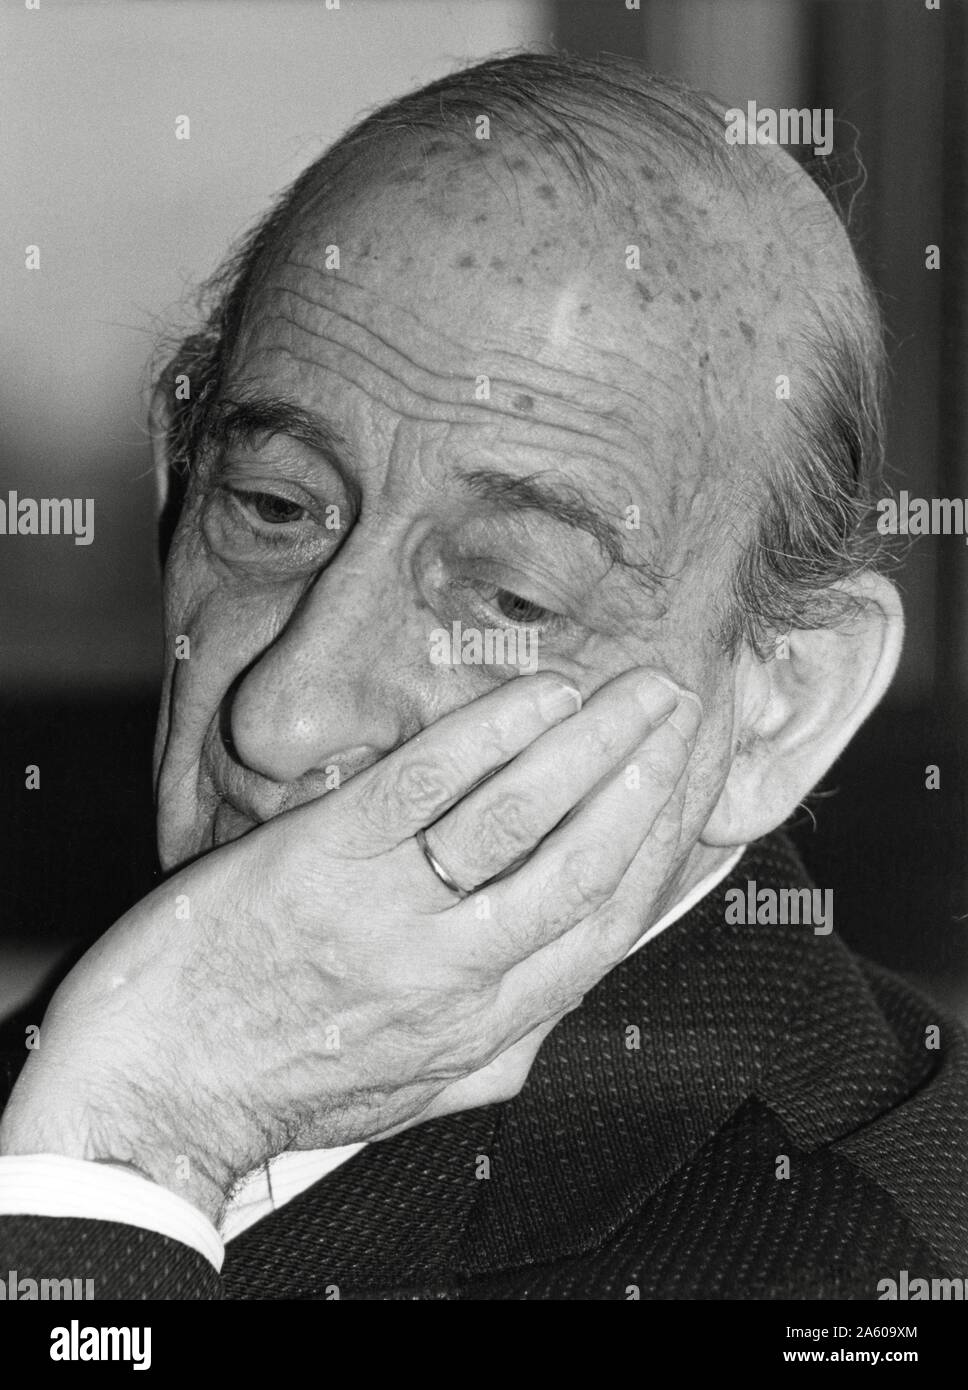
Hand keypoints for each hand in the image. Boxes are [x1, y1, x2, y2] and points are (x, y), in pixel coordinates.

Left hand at [0, 667, 700, 1222]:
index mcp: (485, 1027)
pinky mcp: (323, 858)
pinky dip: (493, 731)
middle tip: (679, 707)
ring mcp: (390, 911)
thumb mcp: (414, 1097)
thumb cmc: (281, 1090)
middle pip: (585, 860)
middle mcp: (456, 972)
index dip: (661, 845)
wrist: (153, 1095)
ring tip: (635, 686)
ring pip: (519, 815)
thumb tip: (562, 1005)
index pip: (606, 924)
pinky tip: (540, 691)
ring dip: (592, 741)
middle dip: (647, 773)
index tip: (686, 784)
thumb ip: (499, 1052)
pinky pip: (426, 782)